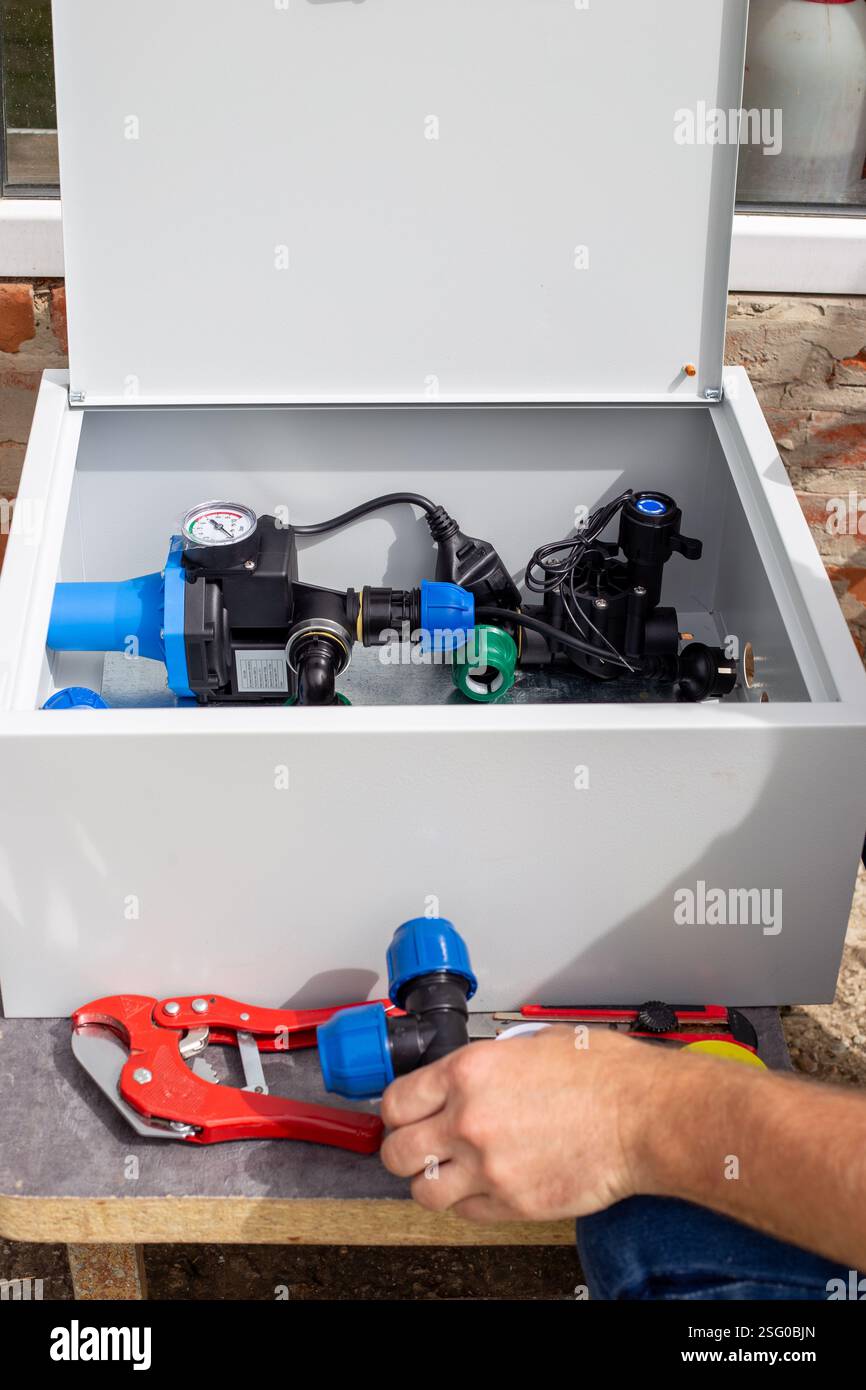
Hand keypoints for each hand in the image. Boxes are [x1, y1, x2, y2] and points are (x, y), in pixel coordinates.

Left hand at [380, 1026, 664, 1223]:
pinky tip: (488, 1184)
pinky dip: (471, 1202)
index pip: (396, 1101)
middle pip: (397, 1152)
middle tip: (418, 1148)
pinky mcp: (513, 1203)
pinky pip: (467, 1213)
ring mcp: (488, 1167)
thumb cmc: (603, 1074)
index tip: (403, 1116)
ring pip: (424, 1192)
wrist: (644, 1117)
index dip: (396, 1111)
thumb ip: (487, 1064)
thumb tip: (466, 1077)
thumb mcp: (531, 1044)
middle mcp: (468, 1120)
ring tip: (449, 1172)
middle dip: (403, 1150)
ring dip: (431, 1183)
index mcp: (469, 1073)